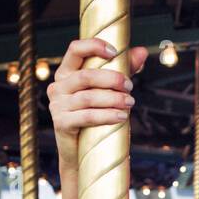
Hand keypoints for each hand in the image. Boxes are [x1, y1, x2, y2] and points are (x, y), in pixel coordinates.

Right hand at [48, 38, 149, 167]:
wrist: (81, 152)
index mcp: (66, 72)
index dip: (94, 46)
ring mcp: (57, 105)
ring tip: (130, 103)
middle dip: (112, 79)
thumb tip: (142, 51)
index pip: (75, 49)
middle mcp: (58, 86)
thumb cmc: (95, 115)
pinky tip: (122, 117)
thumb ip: (123, 69)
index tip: (115, 52)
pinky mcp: (61, 123)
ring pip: (88, 97)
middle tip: (130, 86)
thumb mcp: (109, 89)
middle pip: (86, 76)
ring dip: (113, 99)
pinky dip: (107, 116)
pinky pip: (87, 116)